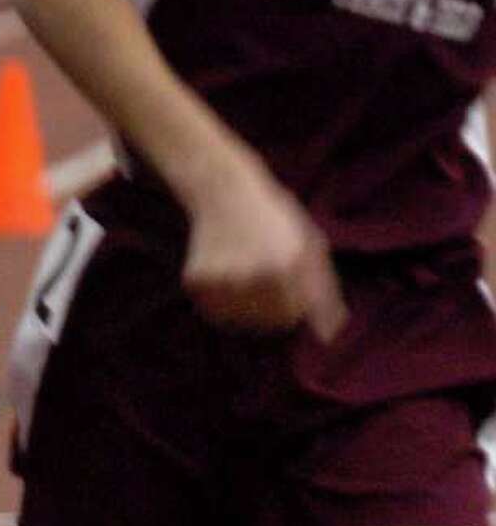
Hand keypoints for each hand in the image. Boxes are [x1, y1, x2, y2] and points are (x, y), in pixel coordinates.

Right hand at [182, 161, 345, 342]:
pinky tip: (221, 265)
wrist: (222, 188)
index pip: (291, 316)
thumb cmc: (273, 217)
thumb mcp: (308, 245)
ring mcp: (225, 279)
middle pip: (265, 321)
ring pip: (238, 317)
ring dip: (241, 301)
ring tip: (240, 266)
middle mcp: (257, 276)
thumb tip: (328, 336)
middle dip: (266, 304)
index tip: (280, 278)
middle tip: (258, 270)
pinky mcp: (197, 280)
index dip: (288, 300)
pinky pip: (212, 307)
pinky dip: (217, 294)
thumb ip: (324, 293)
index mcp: (289, 267)